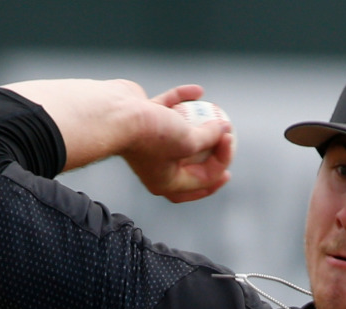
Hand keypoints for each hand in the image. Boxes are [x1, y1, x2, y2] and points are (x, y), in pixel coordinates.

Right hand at [121, 84, 233, 202]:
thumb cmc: (152, 135)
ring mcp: (149, 139)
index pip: (202, 179)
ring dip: (198, 125)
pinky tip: (199, 91)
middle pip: (192, 162)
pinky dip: (182, 99)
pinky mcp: (144, 116)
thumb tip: (225, 129)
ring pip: (179, 133)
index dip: (222, 163)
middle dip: (211, 152)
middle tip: (227, 140)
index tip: (230, 144)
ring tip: (216, 116)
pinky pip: (167, 107)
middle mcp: (156, 164)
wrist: (115, 113)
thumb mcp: (189, 141)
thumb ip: (210, 137)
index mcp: (165, 182)